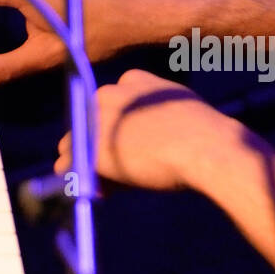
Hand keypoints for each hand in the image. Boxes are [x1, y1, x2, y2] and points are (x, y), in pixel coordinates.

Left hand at [54, 69, 232, 191]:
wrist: (206, 148)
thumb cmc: (206, 136)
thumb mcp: (181, 115)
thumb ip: (158, 121)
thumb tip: (147, 146)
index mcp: (134, 81)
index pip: (109, 105)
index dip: (115, 130)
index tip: (128, 150)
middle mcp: (109, 94)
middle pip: (88, 122)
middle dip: (99, 147)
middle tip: (116, 174)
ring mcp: (96, 119)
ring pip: (73, 143)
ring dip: (87, 165)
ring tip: (110, 186)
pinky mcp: (90, 145)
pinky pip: (68, 165)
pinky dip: (78, 180)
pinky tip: (101, 191)